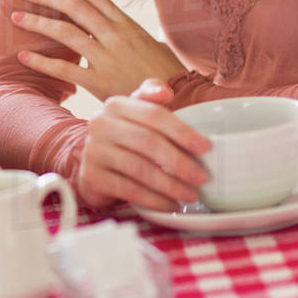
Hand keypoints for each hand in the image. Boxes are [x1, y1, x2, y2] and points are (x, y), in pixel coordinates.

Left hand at [12, 0, 184, 100]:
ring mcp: (106, 58)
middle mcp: (115, 36)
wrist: (181, 101)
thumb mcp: (152, 45)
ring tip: (17, 16)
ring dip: (38, 22)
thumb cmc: (168, 75)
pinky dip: (41, 61)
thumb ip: (131, 34)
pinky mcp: (99, 82)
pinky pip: (64, 69)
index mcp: (127, 25)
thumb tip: (118, 26)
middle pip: (75, 6)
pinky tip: (23, 56)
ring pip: (66, 31)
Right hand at [74, 77, 210, 211]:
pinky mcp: (92, 177)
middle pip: (147, 141)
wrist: (94, 163)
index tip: (206, 147)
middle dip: (179, 161)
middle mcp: (100, 124)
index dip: (182, 131)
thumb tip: (165, 92)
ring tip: (191, 194)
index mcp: (116, 104)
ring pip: (139, 168)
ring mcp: (93, 151)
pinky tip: (171, 205)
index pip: (154, 114)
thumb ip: (152, 97)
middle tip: (201, 177)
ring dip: (170, 185)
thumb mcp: (136, 112)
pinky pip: (129, 190)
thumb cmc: (125, 136)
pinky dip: (154, 200)